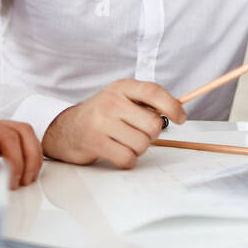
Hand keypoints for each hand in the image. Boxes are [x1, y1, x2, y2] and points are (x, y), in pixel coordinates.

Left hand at [0, 115, 41, 189]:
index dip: (17, 159)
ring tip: (24, 181)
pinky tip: (14, 176)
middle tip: (25, 182)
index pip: (6, 136)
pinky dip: (21, 156)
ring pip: (20, 134)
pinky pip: (12, 142)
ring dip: (29, 155)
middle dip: (31, 157)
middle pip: (21, 130)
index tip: (12, 183)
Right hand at [43, 79, 186, 167]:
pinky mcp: (95, 142)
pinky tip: (117, 152)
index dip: (172, 106)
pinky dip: (127, 160)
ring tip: (124, 142)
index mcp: (121, 87)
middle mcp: (111, 102)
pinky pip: (127, 158)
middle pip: (153, 125)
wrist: (66, 129)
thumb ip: (146, 102)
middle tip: (138, 133)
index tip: (180, 118)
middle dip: (151, 135)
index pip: (153, 92)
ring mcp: (102, 122)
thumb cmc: (101, 115)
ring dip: (138, 149)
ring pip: (142, 144)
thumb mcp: (121, 98)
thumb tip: (177, 110)